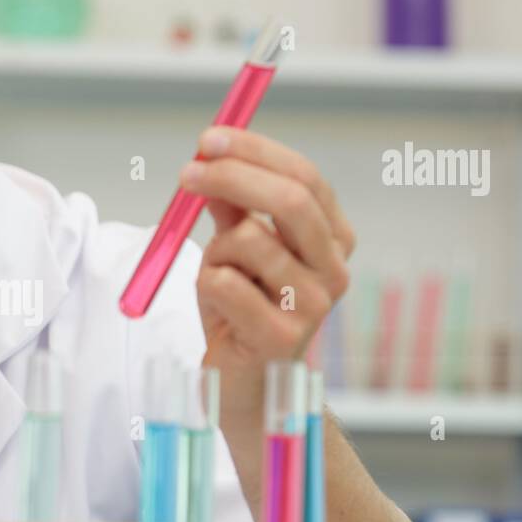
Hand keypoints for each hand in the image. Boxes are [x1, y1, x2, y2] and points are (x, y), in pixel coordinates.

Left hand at [183, 126, 355, 408]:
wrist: (243, 382)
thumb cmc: (240, 310)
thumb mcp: (233, 250)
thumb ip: (231, 207)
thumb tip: (211, 159)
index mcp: (333, 239)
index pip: (303, 177)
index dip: (255, 152)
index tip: (209, 139)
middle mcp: (334, 269)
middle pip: (290, 200)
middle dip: (232, 176)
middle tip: (187, 172)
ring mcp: (313, 305)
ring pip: (248, 241)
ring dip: (213, 250)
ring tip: (216, 276)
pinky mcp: (281, 336)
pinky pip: (225, 282)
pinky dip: (207, 284)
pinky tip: (218, 308)